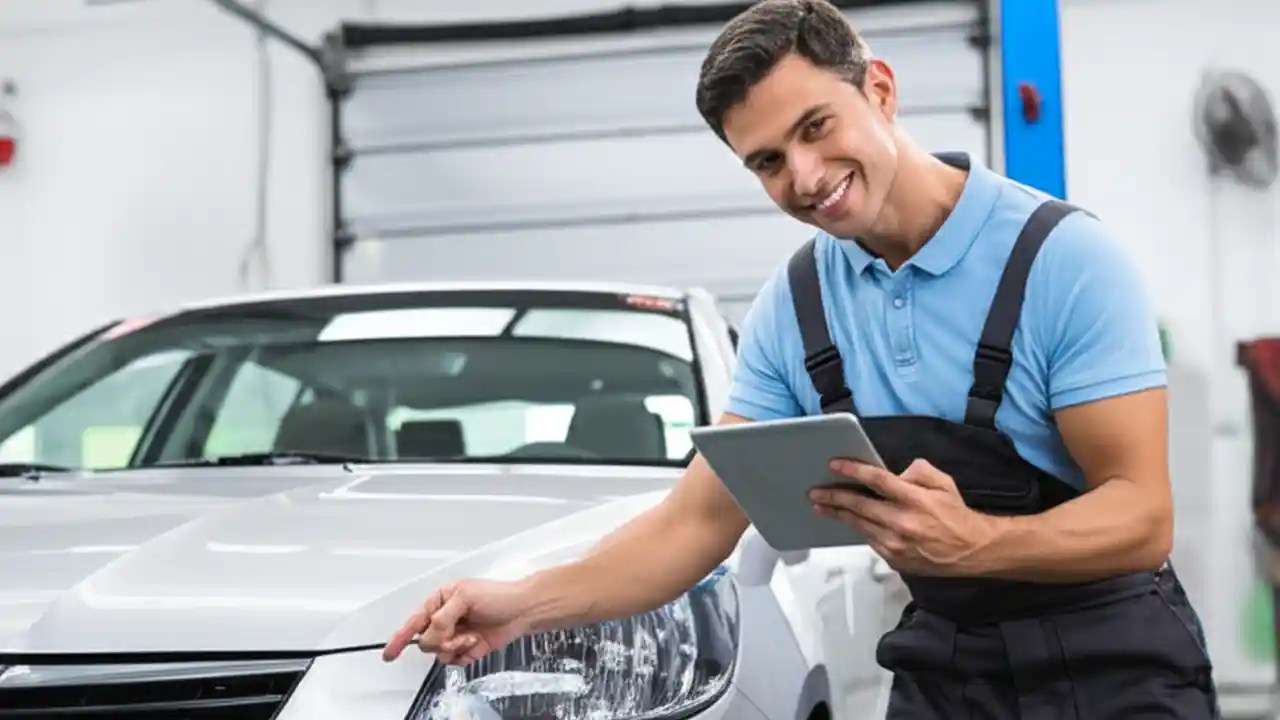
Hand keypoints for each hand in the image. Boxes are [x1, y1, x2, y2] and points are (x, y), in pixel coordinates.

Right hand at [382, 579, 532, 664]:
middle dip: (440, 640)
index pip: (413, 621)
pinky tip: (476, 642)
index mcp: (439, 601)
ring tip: (471, 636)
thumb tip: (429, 634)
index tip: (389, 653)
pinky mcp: (466, 649)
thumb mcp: (465, 598)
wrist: (523, 611)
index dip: (399, 638)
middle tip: (457, 634)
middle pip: (425, 641)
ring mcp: (455, 635)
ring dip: (455, 647)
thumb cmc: (498, 596)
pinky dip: (465, 655)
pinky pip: (454, 661)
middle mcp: (444, 619)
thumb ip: (442, 617)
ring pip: (439, 653)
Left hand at [809, 458, 995, 576]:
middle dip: (834, 497)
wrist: (971, 550)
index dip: (853, 470)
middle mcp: (902, 522)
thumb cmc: (954, 514)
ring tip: (821, 506)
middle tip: (815, 491)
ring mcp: (896, 543)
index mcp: (914, 499)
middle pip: (859, 505)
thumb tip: (894, 473)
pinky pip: (869, 540)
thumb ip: (918, 471)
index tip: (834, 464)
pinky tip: (847, 521)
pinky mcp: (894, 558)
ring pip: (859, 525)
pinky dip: (858, 529)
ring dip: (838, 514)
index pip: (877, 480)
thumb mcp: (943, 482)